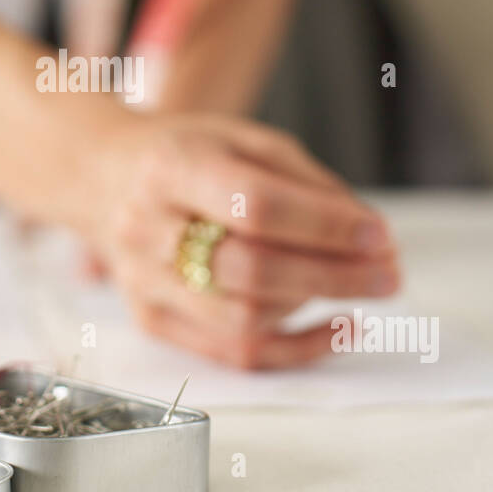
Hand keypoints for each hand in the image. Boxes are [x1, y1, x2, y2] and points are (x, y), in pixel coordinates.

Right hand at [90, 114, 399, 368]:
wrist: (102, 177)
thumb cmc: (186, 153)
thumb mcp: (244, 138)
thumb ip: (306, 183)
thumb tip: (371, 237)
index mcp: (172, 167)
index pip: (255, 205)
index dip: (325, 225)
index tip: (380, 234)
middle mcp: (148, 227)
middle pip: (251, 270)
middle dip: (334, 275)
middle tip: (390, 273)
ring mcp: (145, 281)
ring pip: (244, 318)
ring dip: (317, 305)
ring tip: (362, 285)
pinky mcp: (153, 320)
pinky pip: (233, 353)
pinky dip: (297, 349)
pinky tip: (338, 328)